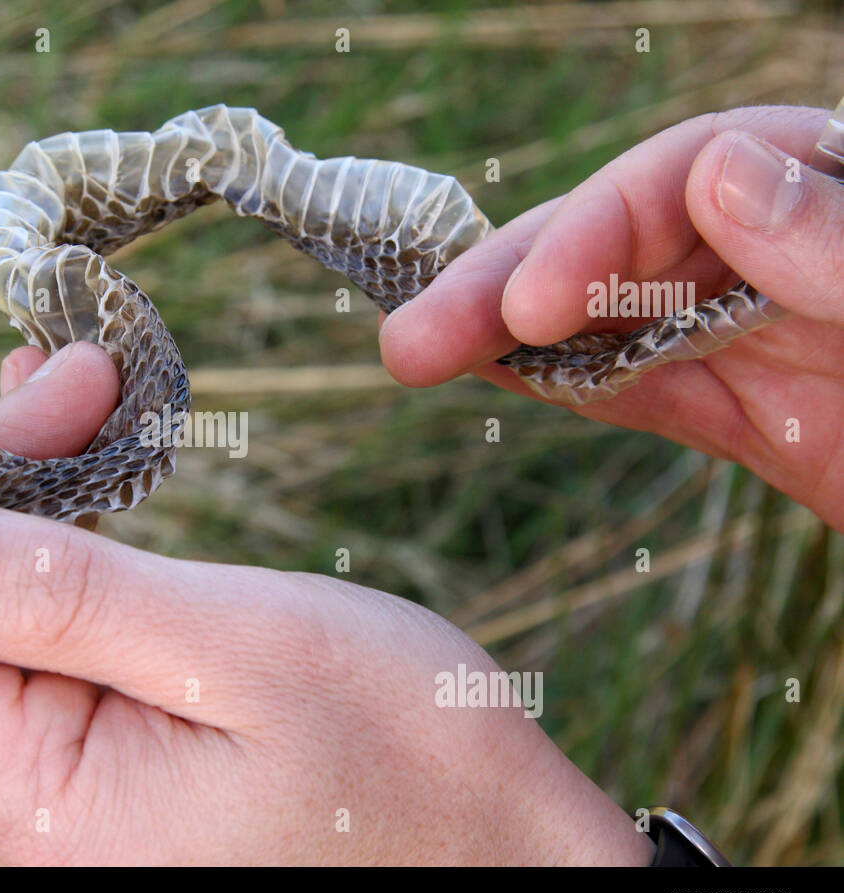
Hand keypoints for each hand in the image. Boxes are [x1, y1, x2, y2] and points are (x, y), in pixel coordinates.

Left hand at [0, 342, 652, 864]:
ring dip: (23, 507)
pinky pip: (52, 656)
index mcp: (45, 806)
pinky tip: (82, 476)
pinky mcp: (117, 779)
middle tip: (62, 376)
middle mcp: (33, 823)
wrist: (514, 862)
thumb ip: (60, 596)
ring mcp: (74, 806)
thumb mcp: (241, 650)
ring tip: (72, 395)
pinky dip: (63, 556)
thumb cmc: (413, 762)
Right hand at [379, 105, 843, 530]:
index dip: (589, 232)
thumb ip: (831, 239)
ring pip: (601, 315)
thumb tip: (718, 169)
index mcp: (821, 183)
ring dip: (504, 333)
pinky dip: (557, 381)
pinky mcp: (739, 405)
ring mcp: (745, 324)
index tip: (532, 305)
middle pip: (610, 244)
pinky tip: (486, 373)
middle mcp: (764, 245)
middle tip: (409, 341)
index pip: (679, 175)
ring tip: (412, 352)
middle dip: (506, 286)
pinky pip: (630, 382)